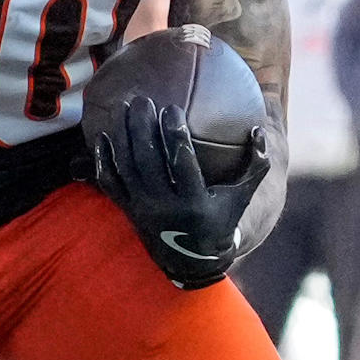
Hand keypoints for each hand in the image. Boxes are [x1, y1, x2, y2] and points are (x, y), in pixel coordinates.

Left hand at [88, 91, 277, 290]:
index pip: (181, 162)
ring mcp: (143, 210)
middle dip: (143, 127)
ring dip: (123, 135)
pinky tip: (101, 137)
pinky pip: (110, 184)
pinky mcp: (129, 211)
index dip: (174, 133)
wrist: (192, 259)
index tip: (171, 107)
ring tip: (125, 108)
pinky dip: (104, 160)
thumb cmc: (222, 218)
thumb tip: (257, 129)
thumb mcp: (242, 196)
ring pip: (127, 168)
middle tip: (143, 100)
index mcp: (194, 203)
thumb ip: (255, 164)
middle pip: (147, 161)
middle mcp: (164, 207)